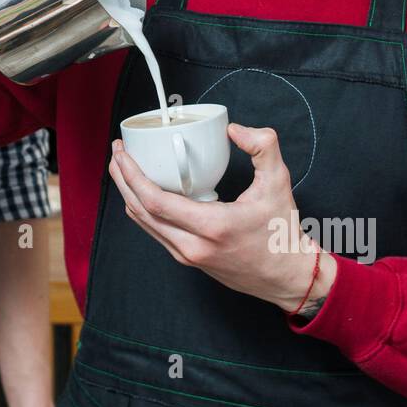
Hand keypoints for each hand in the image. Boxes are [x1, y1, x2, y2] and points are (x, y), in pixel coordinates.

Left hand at [107, 124, 336, 316]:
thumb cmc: (282, 233)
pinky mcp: (189, 260)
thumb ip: (263, 147)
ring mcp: (188, 256)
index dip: (132, 176)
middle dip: (122, 180)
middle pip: (141, 212)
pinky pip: (156, 232)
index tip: (122, 154)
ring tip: (123, 168)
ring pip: (145, 225)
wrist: (289, 277)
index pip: (156, 202)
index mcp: (212, 227)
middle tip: (117, 153)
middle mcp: (193, 246)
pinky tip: (142, 192)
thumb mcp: (279, 183)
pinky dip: (143, 210)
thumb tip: (234, 130)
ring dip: (128, 195)